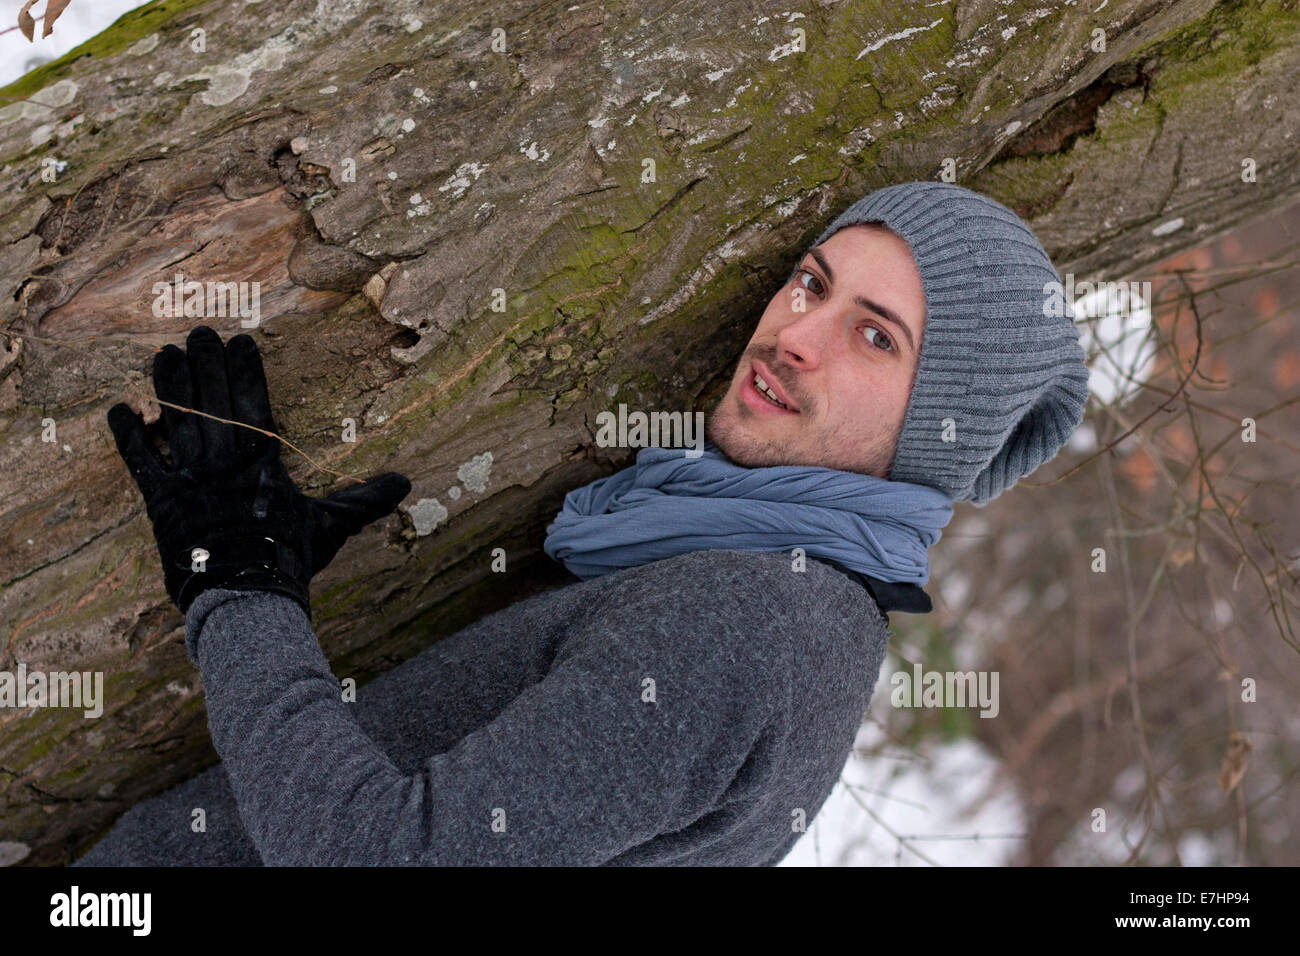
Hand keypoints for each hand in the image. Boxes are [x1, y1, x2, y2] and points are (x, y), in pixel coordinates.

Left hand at [107, 326, 411, 616]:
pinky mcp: (163, 503)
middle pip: (213, 402)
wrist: (246, 597)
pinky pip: (141, 464)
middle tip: (200, 333)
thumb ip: (365, 500)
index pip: (255, 404)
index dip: (248, 371)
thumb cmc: (292, 559)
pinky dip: (128, 438)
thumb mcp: (333, 526)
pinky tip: (119, 409)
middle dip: (207, 364)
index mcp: (263, 463)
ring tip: (163, 353)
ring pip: (176, 421)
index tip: (242, 341)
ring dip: (169, 386)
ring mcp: (190, 480)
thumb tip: (406, 484)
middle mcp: (224, 463)